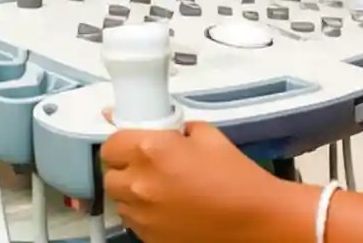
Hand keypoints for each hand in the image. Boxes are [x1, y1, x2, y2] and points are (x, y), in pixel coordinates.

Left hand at [101, 121, 313, 242]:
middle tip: (148, 166)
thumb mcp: (210, 136)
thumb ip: (179, 130)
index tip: (134, 144)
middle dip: (125, 168)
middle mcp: (139, 183)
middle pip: (109, 174)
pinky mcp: (147, 237)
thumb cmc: (235, 175)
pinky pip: (133, 220)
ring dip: (132, 192)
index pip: (111, 144)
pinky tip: (168, 208)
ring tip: (160, 189)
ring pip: (119, 200)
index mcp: (151, 150)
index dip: (122, 143)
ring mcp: (140, 214)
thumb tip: (162, 130)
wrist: (253, 217)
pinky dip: (143, 212)